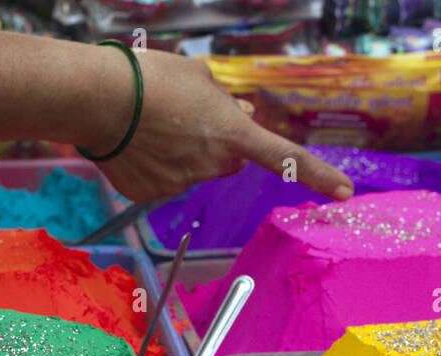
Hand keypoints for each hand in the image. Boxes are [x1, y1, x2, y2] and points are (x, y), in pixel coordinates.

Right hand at [92, 48, 353, 203]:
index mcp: (232, 133)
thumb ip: (226, 103)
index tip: (345, 191)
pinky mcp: (151, 194)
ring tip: (150, 124)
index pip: (285, 158)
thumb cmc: (149, 77)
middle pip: (228, 161)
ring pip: (193, 171)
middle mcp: (213, 165)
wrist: (96, 98)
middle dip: (217, 144)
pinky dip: (152, 165)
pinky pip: (162, 180)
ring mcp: (182, 183)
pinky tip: (133, 143)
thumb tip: (242, 117)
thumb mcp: (199, 77)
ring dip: (181, 152)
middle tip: (186, 117)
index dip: (318, 174)